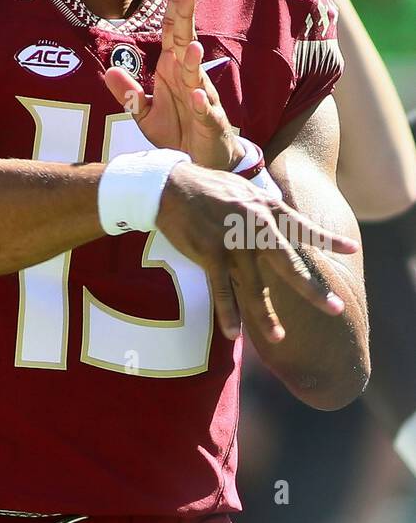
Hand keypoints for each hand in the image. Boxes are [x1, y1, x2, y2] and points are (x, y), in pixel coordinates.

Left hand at [104, 0, 242, 170]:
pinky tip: (197, 96)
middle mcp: (189, 78)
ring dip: (192, 61)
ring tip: (191, 47)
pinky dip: (202, 104)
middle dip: (188, 15)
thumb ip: (129, 94)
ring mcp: (202, 98)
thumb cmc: (178, 132)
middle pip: (187, 40)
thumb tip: (109, 71)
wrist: (203, 163)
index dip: (175, 6)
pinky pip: (206, 112)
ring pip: (196, 75)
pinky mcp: (210, 123)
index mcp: (172, 70)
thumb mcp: (146, 114)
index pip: (173, 31)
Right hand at [157, 161, 358, 342]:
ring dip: (265, 315)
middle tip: (335, 308)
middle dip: (312, 289)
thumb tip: (284, 217)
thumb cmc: (208, 187)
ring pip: (254, 285)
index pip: (302, 226)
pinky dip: (227, 311)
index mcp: (265, 207)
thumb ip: (266, 207)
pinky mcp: (209, 251)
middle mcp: (254, 224)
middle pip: (288, 263)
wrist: (170, 185)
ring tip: (280, 338)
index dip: (327, 238)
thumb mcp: (244, 189)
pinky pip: (220, 288)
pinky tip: (233, 333)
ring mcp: (232, 240)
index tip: (353, 248)